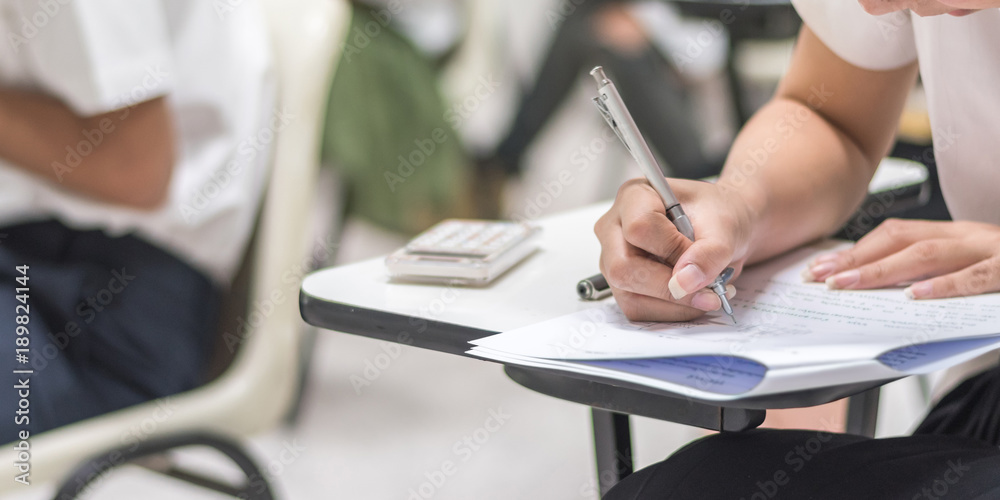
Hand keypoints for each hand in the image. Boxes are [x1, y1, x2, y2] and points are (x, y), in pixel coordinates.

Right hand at [595, 178, 756, 320]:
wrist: (721, 229)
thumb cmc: (717, 217)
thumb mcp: (724, 226)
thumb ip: (709, 252)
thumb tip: (684, 282)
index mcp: (634, 196)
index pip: (639, 228)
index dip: (672, 250)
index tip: (702, 256)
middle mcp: (614, 228)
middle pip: (623, 268)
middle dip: (669, 287)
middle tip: (709, 291)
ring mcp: (613, 259)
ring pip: (629, 297)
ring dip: (674, 305)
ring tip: (707, 294)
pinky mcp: (622, 285)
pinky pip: (638, 310)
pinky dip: (671, 312)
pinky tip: (693, 298)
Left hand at [802, 219, 999, 298]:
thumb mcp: (969, 267)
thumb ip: (933, 275)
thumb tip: (883, 291)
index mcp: (956, 235)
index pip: (895, 234)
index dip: (855, 249)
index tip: (820, 267)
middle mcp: (971, 236)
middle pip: (903, 240)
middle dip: (857, 258)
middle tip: (822, 277)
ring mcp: (994, 251)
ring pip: (931, 255)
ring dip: (884, 269)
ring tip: (850, 284)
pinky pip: (980, 278)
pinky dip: (947, 286)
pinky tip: (917, 296)